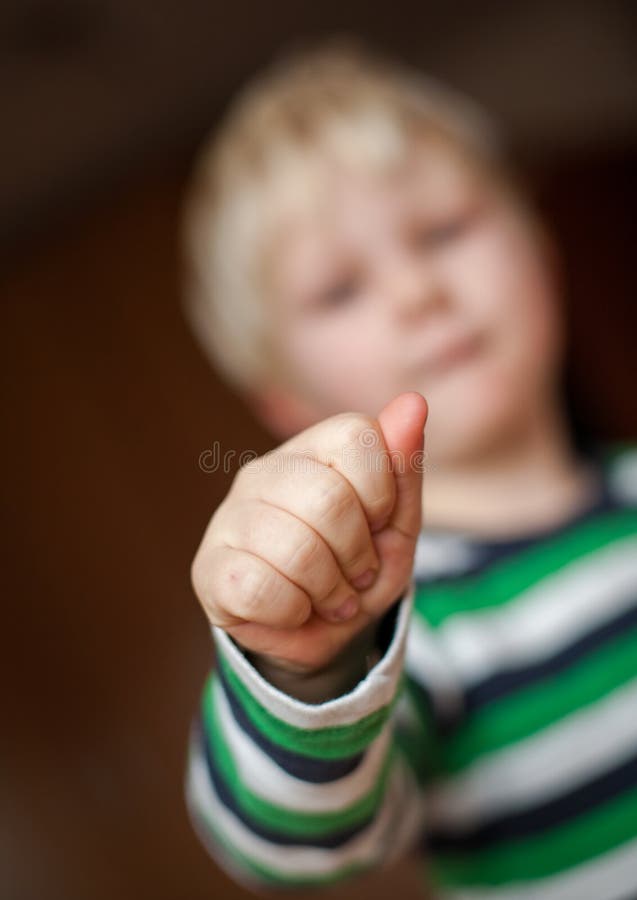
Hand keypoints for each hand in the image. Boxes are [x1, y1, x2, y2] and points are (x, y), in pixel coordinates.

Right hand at [191, 392, 427, 674]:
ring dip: (328, 590)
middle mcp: (264, 472)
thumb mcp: (397, 523)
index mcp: (312, 448)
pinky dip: (293, 612)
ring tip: (326, 595)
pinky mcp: (208, 568)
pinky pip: (261, 590)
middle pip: (328, 497)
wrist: (318, 631)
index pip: (357, 436)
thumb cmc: (356, 565)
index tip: (377, 523)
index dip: (382, 494)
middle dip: (357, 553)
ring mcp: (229, 517)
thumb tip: (413, 402)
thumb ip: (403, 465)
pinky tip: (291, 609)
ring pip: (296, 550)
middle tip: (355, 574)